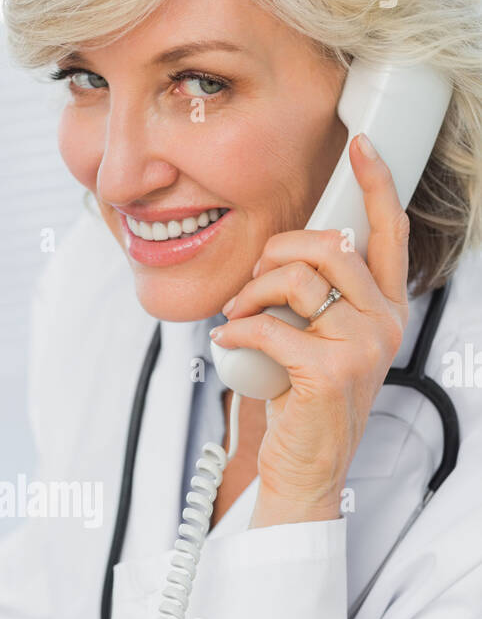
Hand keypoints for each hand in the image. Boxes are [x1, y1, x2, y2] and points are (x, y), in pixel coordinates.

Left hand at [210, 133, 408, 527]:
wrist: (305, 471)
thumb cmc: (303, 404)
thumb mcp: (317, 340)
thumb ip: (315, 297)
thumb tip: (284, 253)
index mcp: (385, 311)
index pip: (391, 234)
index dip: (378, 185)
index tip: (361, 147)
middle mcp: (384, 323)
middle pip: (330, 246)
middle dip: (278, 252)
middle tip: (252, 283)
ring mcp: (362, 347)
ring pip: (297, 280)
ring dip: (252, 293)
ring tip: (237, 317)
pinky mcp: (331, 371)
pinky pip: (268, 326)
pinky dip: (235, 330)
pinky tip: (227, 341)